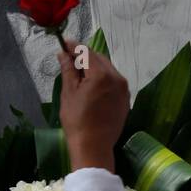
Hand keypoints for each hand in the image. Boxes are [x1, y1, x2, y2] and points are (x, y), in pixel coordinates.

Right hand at [57, 37, 129, 172]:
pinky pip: (114, 81)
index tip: (64, 44)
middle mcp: (117, 78)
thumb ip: (69, 70)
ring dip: (94, 67)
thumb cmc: (77, 120)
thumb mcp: (69, 93)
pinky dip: (103, 78)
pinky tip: (92, 85)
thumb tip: (64, 54)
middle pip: (99, 59)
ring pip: (108, 69)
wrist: (93, 146)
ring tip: (79, 74)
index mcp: (101, 75)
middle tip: (69, 59)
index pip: (87, 53)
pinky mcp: (126, 98)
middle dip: (85, 57)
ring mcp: (124, 89)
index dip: (74, 47)